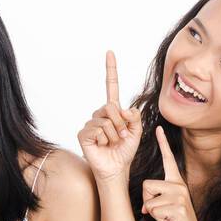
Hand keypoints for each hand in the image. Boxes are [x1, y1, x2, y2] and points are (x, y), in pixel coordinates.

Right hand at [77, 50, 142, 181]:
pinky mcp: (84, 134)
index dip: (111, 70)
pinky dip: (105, 140)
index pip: (111, 86)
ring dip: (115, 135)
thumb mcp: (137, 131)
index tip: (110, 52)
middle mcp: (100, 114)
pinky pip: (98, 130)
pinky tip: (103, 146)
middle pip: (111, 107)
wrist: (117, 168)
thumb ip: (134, 117)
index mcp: (113, 110)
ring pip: (106, 121)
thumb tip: (124, 109)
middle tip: (122, 137)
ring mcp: (90, 124)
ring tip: (113, 143)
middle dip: (121, 124)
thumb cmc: (125, 150)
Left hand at [141, 126, 205, 220]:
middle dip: (147, 201)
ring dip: (152, 212)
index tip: (158, 128)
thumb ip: (154, 199)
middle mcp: (179, 185)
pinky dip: (157, 219)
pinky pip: (153, 209)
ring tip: (167, 217)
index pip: (168, 159)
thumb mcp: (164, 207)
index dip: (163, 143)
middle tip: (162, 212)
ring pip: (148, 199)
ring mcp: (180, 196)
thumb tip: (145, 206)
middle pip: (146, 185)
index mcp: (176, 182)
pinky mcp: (178, 208)